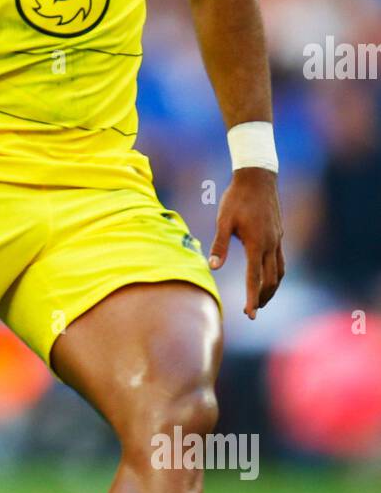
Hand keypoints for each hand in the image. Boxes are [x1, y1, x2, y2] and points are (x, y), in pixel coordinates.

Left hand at [209, 168, 284, 318]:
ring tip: (261, 299)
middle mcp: (270, 244)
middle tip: (253, 311)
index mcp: (256, 244)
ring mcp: (277, 240)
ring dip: (272, 288)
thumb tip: (211, 267)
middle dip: (263, 298)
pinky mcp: (279, 235)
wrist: (258, 178)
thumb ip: (219, 244)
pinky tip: (268, 277)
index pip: (255, 279)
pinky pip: (281, 260)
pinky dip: (276, 274)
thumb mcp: (223, 220)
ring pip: (280, 272)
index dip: (252, 299)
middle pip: (271, 280)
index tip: (249, 315)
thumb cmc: (236, 198)